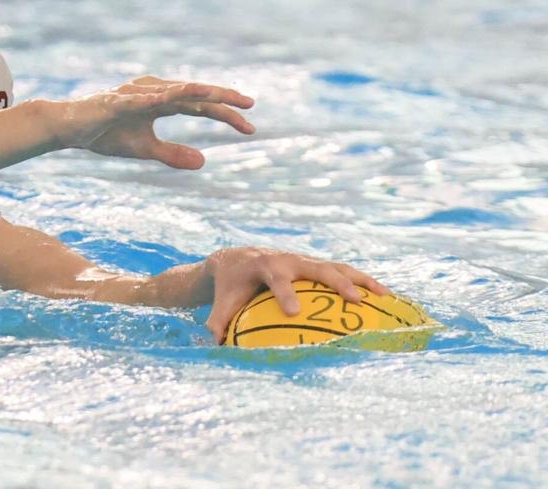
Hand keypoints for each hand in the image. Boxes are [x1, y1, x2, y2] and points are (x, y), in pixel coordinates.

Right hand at [50, 76, 254, 168]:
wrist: (68, 128)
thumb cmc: (104, 134)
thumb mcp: (144, 149)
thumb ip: (172, 154)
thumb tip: (204, 161)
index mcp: (161, 102)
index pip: (200, 107)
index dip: (225, 116)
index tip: (250, 128)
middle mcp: (153, 92)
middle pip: (194, 95)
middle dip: (222, 99)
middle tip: (250, 106)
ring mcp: (136, 94)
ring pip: (173, 91)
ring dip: (197, 92)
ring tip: (220, 95)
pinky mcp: (117, 101)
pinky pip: (142, 99)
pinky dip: (160, 98)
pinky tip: (177, 97)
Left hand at [202, 247, 391, 343]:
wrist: (236, 258)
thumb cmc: (231, 285)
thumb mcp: (223, 301)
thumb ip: (218, 322)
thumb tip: (215, 345)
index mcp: (264, 266)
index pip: (276, 279)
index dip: (285, 294)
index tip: (294, 312)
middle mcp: (289, 259)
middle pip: (316, 268)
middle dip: (336, 283)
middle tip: (355, 302)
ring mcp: (306, 260)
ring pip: (338, 267)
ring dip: (362, 280)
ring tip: (386, 297)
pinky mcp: (317, 264)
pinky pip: (344, 272)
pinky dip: (365, 282)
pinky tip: (387, 299)